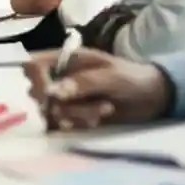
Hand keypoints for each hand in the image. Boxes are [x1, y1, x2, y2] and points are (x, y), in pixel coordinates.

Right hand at [23, 47, 170, 130]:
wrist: (151, 98)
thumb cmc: (132, 78)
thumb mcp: (112, 77)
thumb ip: (84, 83)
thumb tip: (53, 93)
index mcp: (67, 59)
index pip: (33, 64)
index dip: (36, 80)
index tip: (50, 98)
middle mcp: (61, 77)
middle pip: (40, 93)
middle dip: (64, 105)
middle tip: (95, 107)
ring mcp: (65, 98)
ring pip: (51, 112)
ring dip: (76, 116)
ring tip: (103, 111)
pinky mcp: (71, 115)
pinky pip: (60, 124)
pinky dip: (76, 125)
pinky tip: (96, 121)